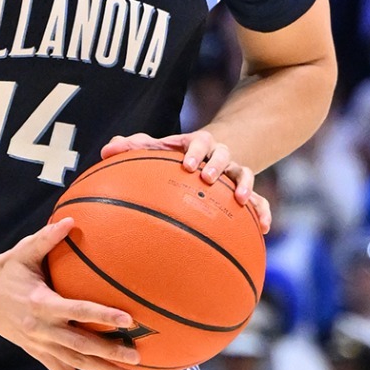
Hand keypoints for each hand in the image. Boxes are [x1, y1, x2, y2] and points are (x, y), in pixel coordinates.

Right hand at [0, 215, 142, 369]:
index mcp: (40, 303)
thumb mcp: (24, 251)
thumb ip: (49, 237)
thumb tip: (73, 219)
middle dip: (110, 352)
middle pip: (81, 345)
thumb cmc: (5, 267)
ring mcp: (37, 344)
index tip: (128, 320)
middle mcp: (40, 328)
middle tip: (136, 356)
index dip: (103, 316)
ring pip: (75, 364)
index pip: (77, 311)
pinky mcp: (35, 352)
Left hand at [100, 130, 271, 232]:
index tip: (187, 164)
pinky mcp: (245, 191)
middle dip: (217, 164)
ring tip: (240, 201)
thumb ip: (133, 148)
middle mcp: (218, 156)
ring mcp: (234, 174)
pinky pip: (260, 200)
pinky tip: (263, 229)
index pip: (198, 141)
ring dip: (244, 185)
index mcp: (197, 144)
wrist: (209, 158)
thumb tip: (106, 149)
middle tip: (207, 177)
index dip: (194, 151)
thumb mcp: (157, 150)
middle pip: (225, 154)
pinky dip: (263, 211)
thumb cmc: (175, 156)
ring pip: (245, 174)